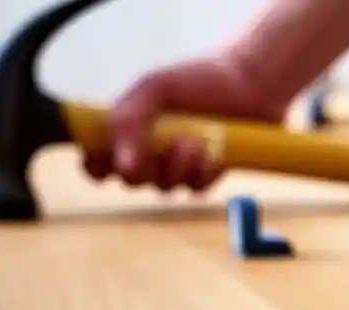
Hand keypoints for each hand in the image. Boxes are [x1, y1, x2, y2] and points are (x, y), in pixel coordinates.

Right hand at [83, 53, 286, 192]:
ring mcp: (178, 166)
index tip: (109, 159)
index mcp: (129, 129)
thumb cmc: (200, 80)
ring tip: (196, 140)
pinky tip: (216, 152)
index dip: (97, 166)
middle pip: (130, 182)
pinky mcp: (206, 175)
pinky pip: (195, 189)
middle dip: (147, 167)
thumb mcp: (155, 88)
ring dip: (179, 166)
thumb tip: (122, 165)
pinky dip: (204, 172)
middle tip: (167, 143)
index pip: (97, 162)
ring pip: (164, 188)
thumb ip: (128, 120)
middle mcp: (150, 151)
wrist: (251, 85)